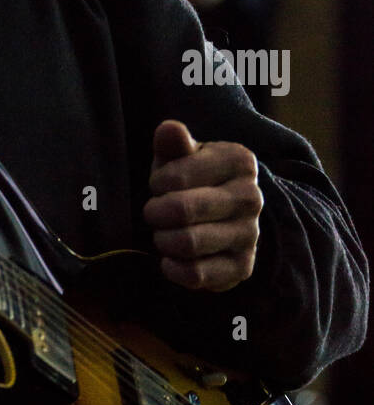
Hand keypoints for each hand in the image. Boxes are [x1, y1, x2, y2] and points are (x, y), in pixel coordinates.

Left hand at [142, 120, 262, 291]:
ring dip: (162, 240)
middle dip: (155, 213)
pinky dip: (174, 268)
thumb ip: (173, 141)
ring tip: (162, 233)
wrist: (220, 214)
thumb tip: (169, 129)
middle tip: (153, 212)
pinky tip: (170, 258)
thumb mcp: (180, 155)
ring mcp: (250, 234)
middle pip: (182, 211)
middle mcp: (252, 197)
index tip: (158, 185)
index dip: (156, 184)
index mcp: (240, 161)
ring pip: (188, 243)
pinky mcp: (243, 267)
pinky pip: (197, 275)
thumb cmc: (191, 177)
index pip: (176, 177)